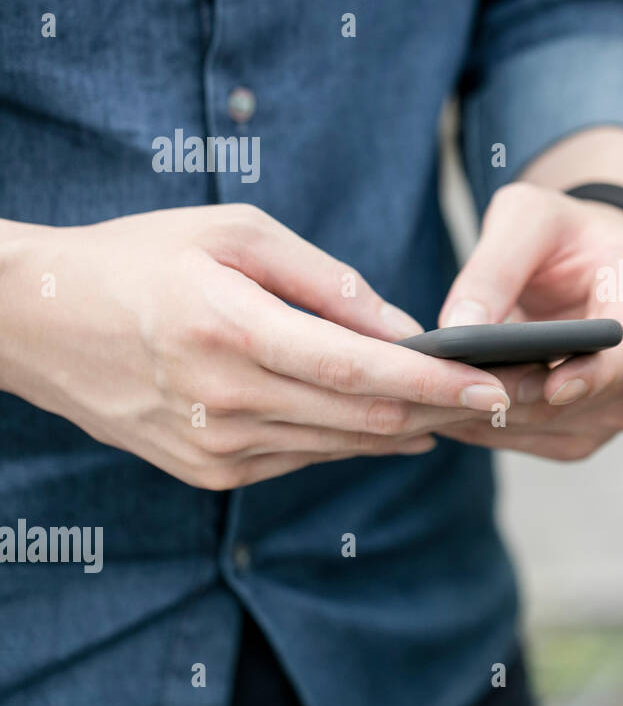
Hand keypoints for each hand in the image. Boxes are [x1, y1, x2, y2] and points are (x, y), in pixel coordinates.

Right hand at [0, 205, 510, 488]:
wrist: (36, 321)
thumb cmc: (142, 258)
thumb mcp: (235, 234)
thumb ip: (326, 282)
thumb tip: (402, 327)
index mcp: (230, 329)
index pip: (360, 370)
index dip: (436, 383)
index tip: (494, 387)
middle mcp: (224, 399)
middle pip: (363, 417)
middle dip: (440, 408)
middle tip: (494, 393)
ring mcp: (214, 446)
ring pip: (342, 445)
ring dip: (405, 427)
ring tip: (454, 404)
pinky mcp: (209, 471)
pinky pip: (304, 456)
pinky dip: (354, 439)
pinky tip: (389, 421)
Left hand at [433, 180, 622, 459]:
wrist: (582, 258)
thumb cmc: (564, 232)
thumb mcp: (527, 218)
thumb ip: (494, 268)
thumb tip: (457, 329)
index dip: (593, 374)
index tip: (551, 387)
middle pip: (586, 398)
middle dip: (517, 395)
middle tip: (452, 388)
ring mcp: (622, 398)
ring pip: (558, 427)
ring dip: (500, 418)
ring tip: (439, 399)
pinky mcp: (592, 423)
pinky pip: (543, 441)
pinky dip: (499, 431)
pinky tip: (458, 411)